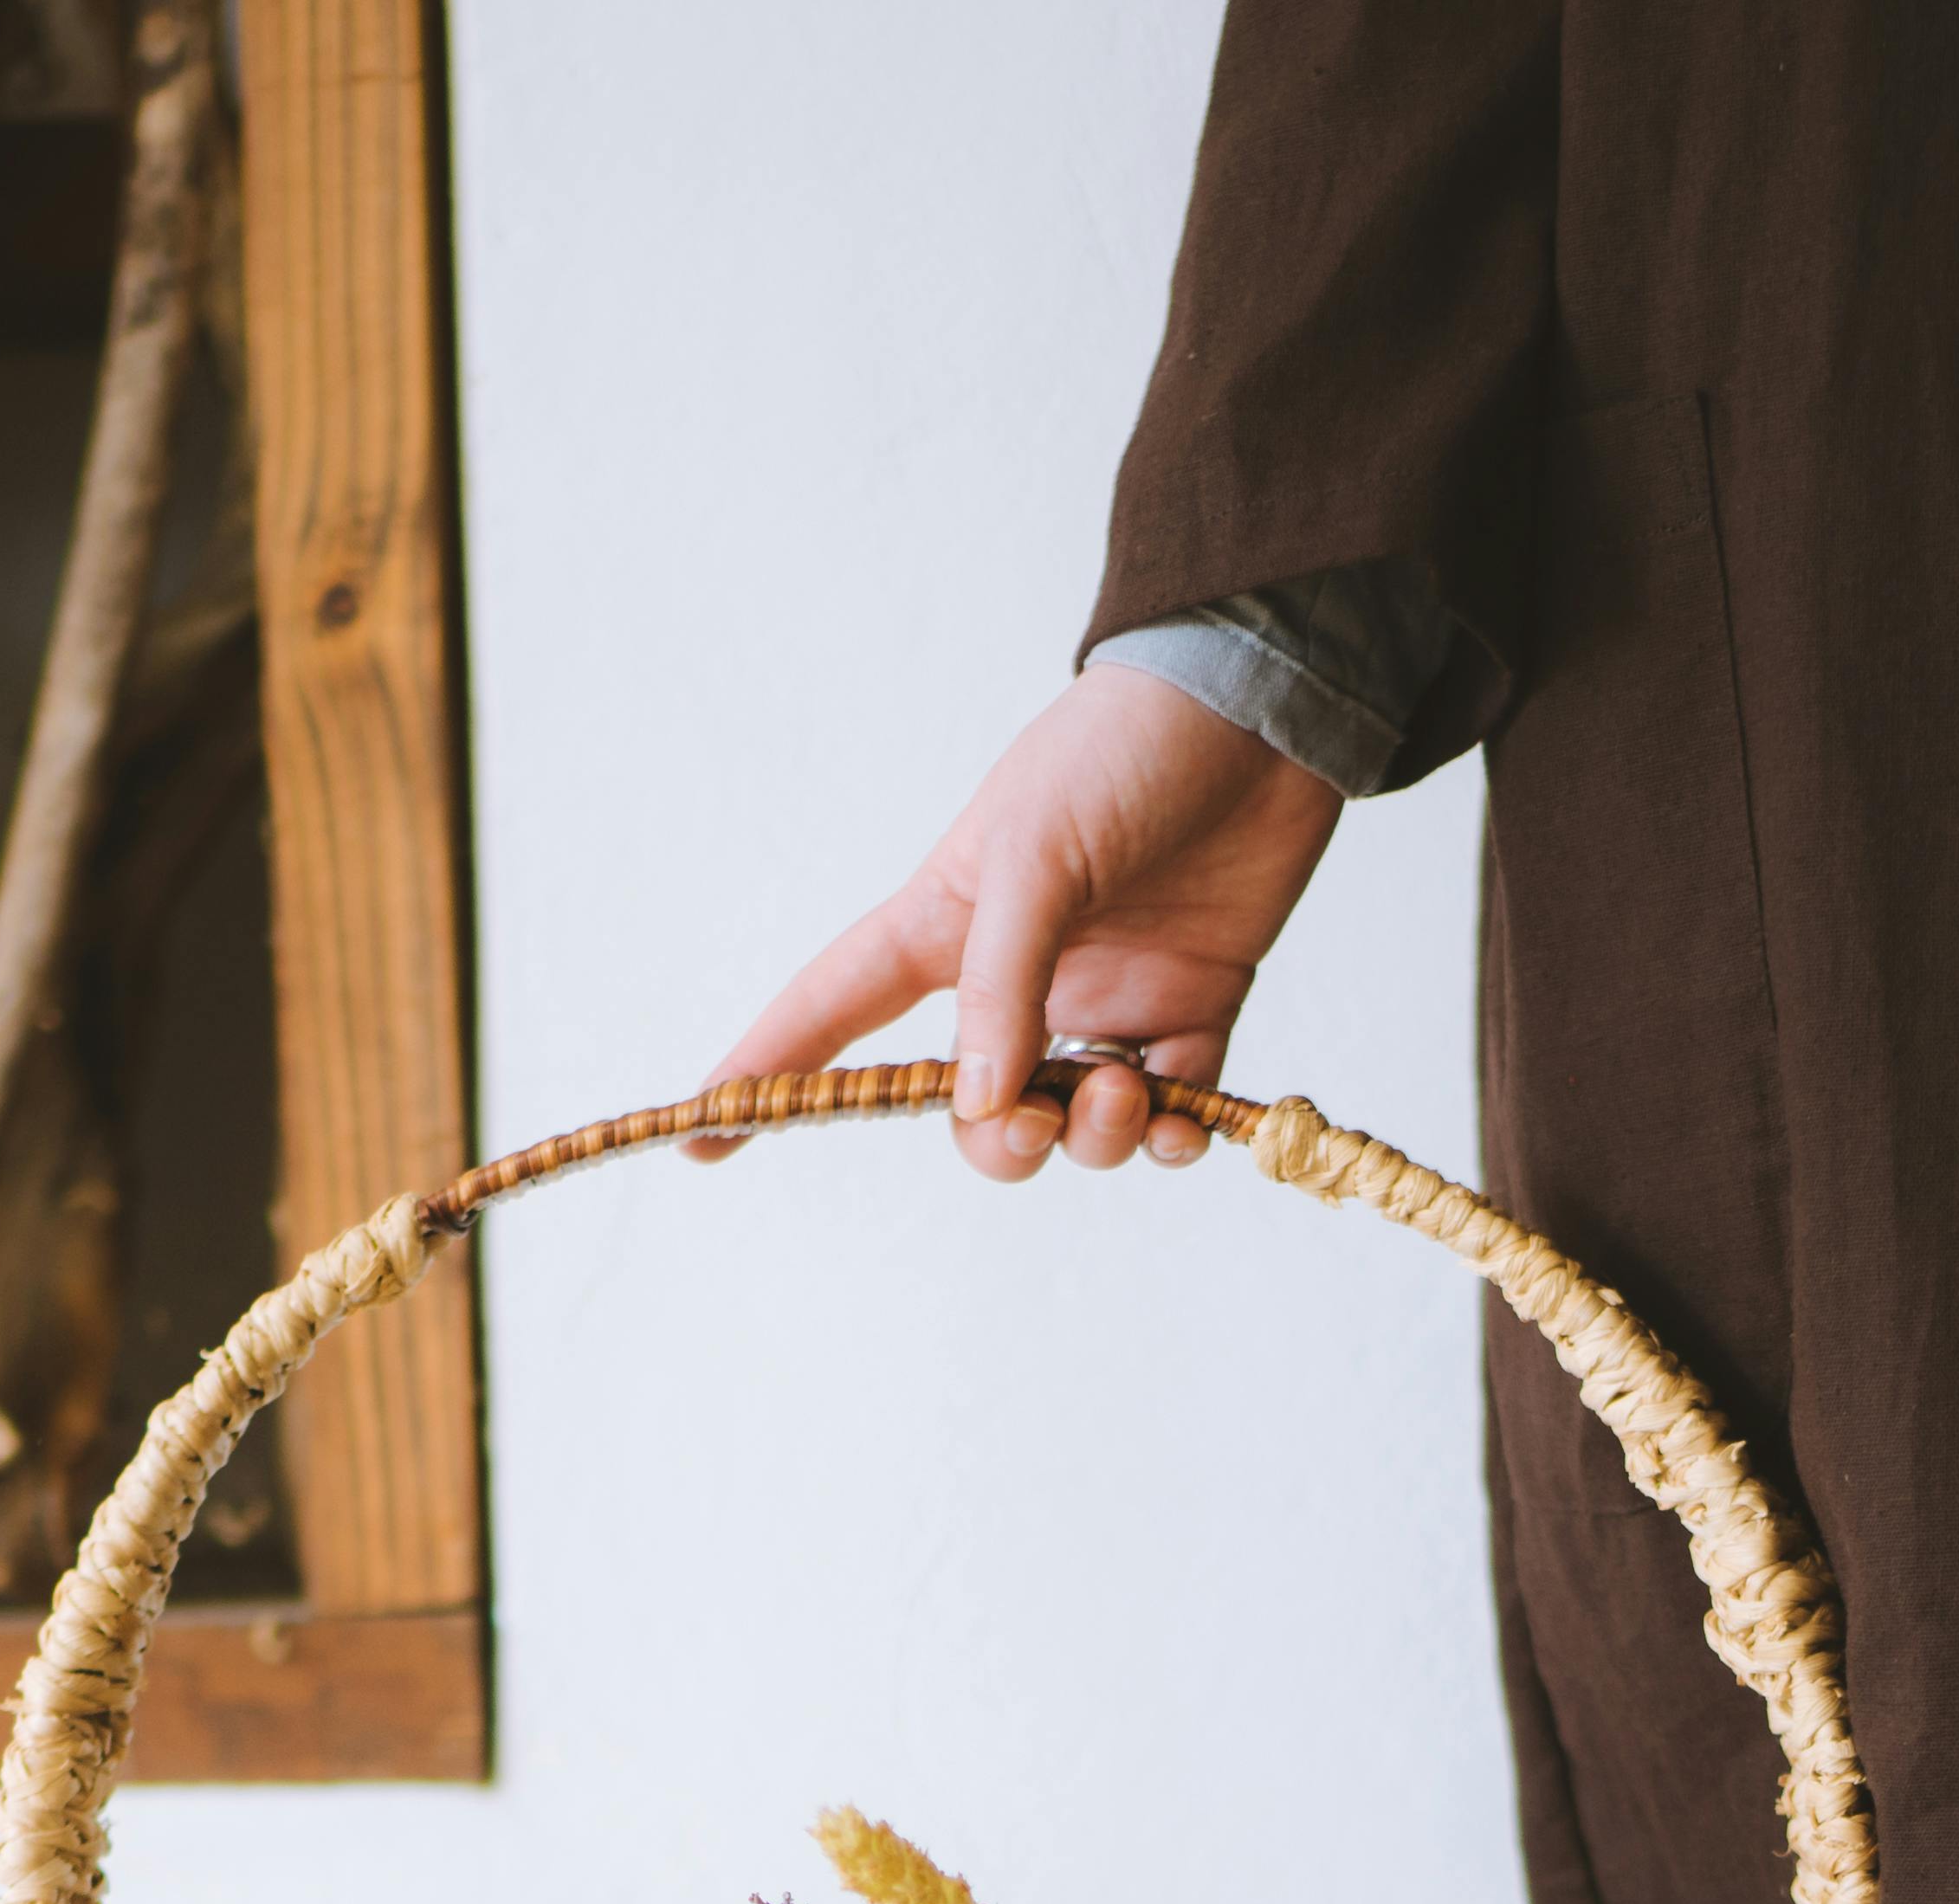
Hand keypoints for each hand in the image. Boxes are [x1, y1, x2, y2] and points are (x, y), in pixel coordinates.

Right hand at [707, 663, 1342, 1182]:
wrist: (1258, 706)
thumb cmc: (1120, 753)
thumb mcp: (1035, 856)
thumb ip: (1002, 984)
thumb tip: (982, 1105)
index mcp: (948, 923)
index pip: (835, 1010)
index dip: (771, 1075)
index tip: (700, 1138)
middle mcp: (1021, 975)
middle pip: (975, 1108)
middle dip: (998, 1143)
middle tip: (1037, 1125)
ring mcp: (1107, 996)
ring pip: (1075, 1123)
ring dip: (1094, 1136)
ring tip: (1126, 1090)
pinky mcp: (1194, 1005)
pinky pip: (1168, 1108)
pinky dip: (1169, 1133)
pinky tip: (1178, 1120)